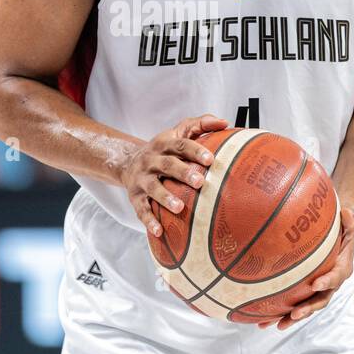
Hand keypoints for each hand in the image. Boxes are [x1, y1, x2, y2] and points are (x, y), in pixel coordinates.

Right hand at [120, 114, 227, 235]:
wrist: (128, 163)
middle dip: (183, 173)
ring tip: (179, 207)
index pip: (180, 144)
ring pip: (153, 188)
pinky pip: (141, 209)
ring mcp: (142, 179)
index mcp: (164, 143)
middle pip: (167, 164)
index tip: (210, 159)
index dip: (195, 150)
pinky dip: (149, 221)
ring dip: (165, 197)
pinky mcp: (135, 197)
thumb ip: (200, 124)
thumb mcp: (178, 132)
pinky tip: (159, 231)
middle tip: (200, 182)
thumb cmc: (164, 149)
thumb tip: (225, 122)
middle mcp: (151, 160)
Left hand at [259, 206, 353, 330]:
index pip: (336, 278)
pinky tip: (260, 320)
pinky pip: (292, 302)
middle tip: (295, 315)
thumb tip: (347, 213)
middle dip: (307, 309)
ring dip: (291, 317)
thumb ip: (350, 218)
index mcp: (343, 268)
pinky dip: (278, 312)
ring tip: (275, 325)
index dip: (327, 282)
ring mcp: (317, 289)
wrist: (339, 233)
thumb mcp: (348, 219)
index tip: (315, 285)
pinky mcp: (305, 290)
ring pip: (305, 306)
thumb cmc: (342, 224)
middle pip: (320, 300)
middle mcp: (330, 283)